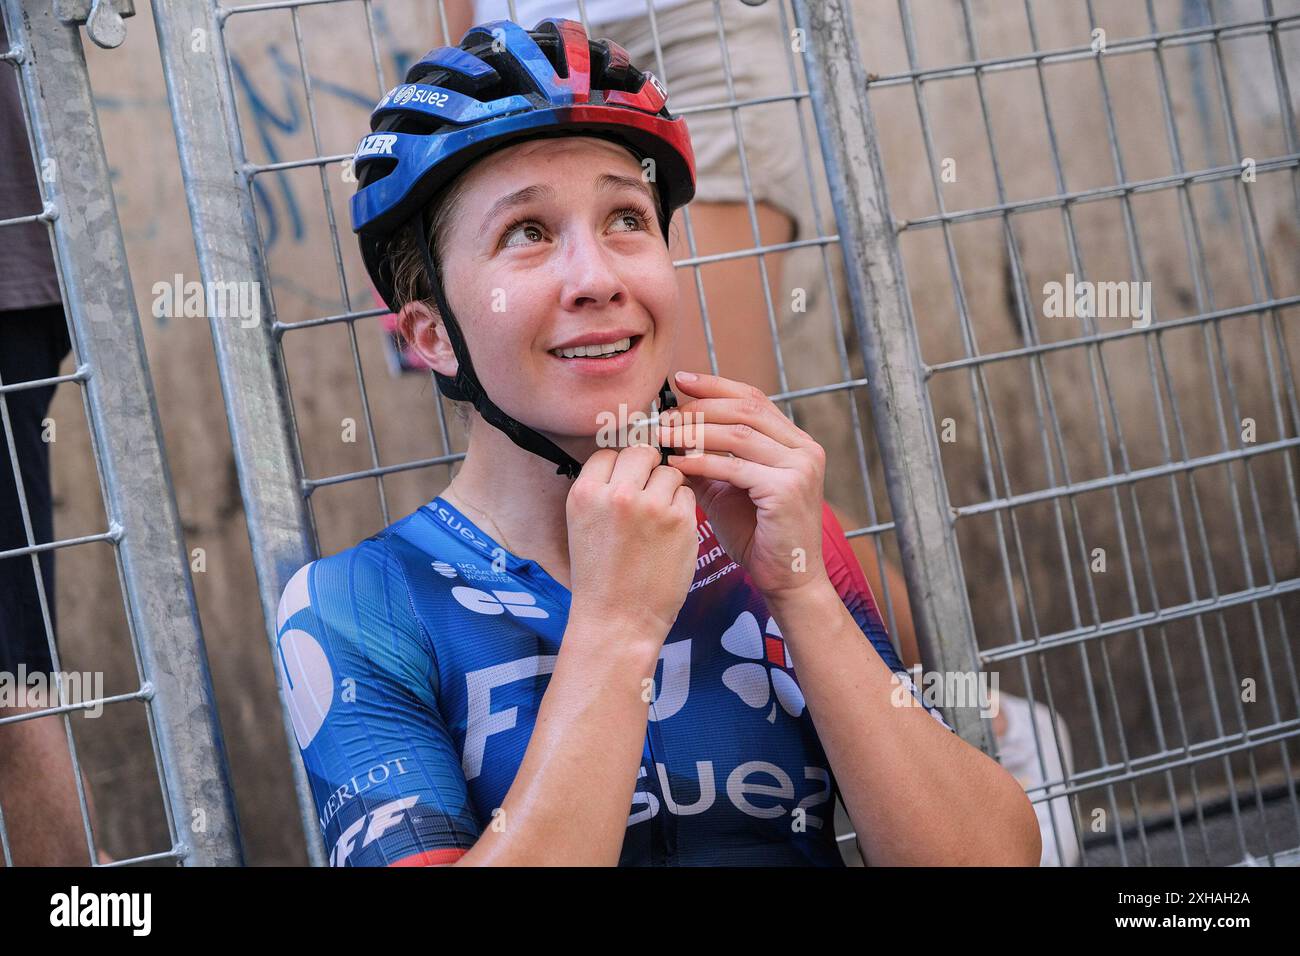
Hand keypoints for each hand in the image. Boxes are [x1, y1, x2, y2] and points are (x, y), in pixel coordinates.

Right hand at [566, 443, 698, 638]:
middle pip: (641, 452)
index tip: (626, 483)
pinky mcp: (679, 521)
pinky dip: (682, 508)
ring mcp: (651, 506)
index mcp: (585, 494)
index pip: (609, 453)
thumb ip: (602, 491)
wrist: (617, 620)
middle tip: (647, 494)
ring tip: (658, 517)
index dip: (620, 467)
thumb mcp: (582, 525)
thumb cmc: (600, 576)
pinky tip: (670, 531)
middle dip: (647, 468)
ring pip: (669, 471)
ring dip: (667, 488)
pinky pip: (687, 494)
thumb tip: (628, 460)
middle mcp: (617, 495)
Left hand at [659, 371, 829, 598]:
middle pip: (746, 409)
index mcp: (796, 442)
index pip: (754, 399)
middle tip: (664, 415)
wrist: (788, 579)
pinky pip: (734, 466)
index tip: (681, 380)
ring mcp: (800, 467)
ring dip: (695, 431)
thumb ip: (709, 460)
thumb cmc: (758, 536)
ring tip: (664, 435)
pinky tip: (676, 464)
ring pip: (739, 434)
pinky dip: (701, 462)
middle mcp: (804, 449)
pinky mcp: (787, 489)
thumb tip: (671, 433)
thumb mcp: (729, 489)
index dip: (716, 386)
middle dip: (700, 407)